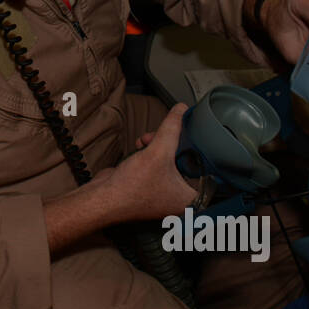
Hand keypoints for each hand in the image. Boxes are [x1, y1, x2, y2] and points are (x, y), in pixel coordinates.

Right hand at [100, 103, 198, 222]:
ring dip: (158, 145)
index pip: (205, 168)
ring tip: (148, 140)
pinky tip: (141, 147)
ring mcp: (163, 194)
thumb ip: (171, 129)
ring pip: (169, 162)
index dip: (199, 149)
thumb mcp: (157, 151)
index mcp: (189, 198)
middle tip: (165, 135)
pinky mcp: (149, 188)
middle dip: (172, 144)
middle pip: (185, 162)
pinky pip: (156, 166)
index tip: (194, 135)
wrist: (103, 198)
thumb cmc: (131, 188)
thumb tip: (181, 110)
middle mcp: (178, 198)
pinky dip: (149, 153)